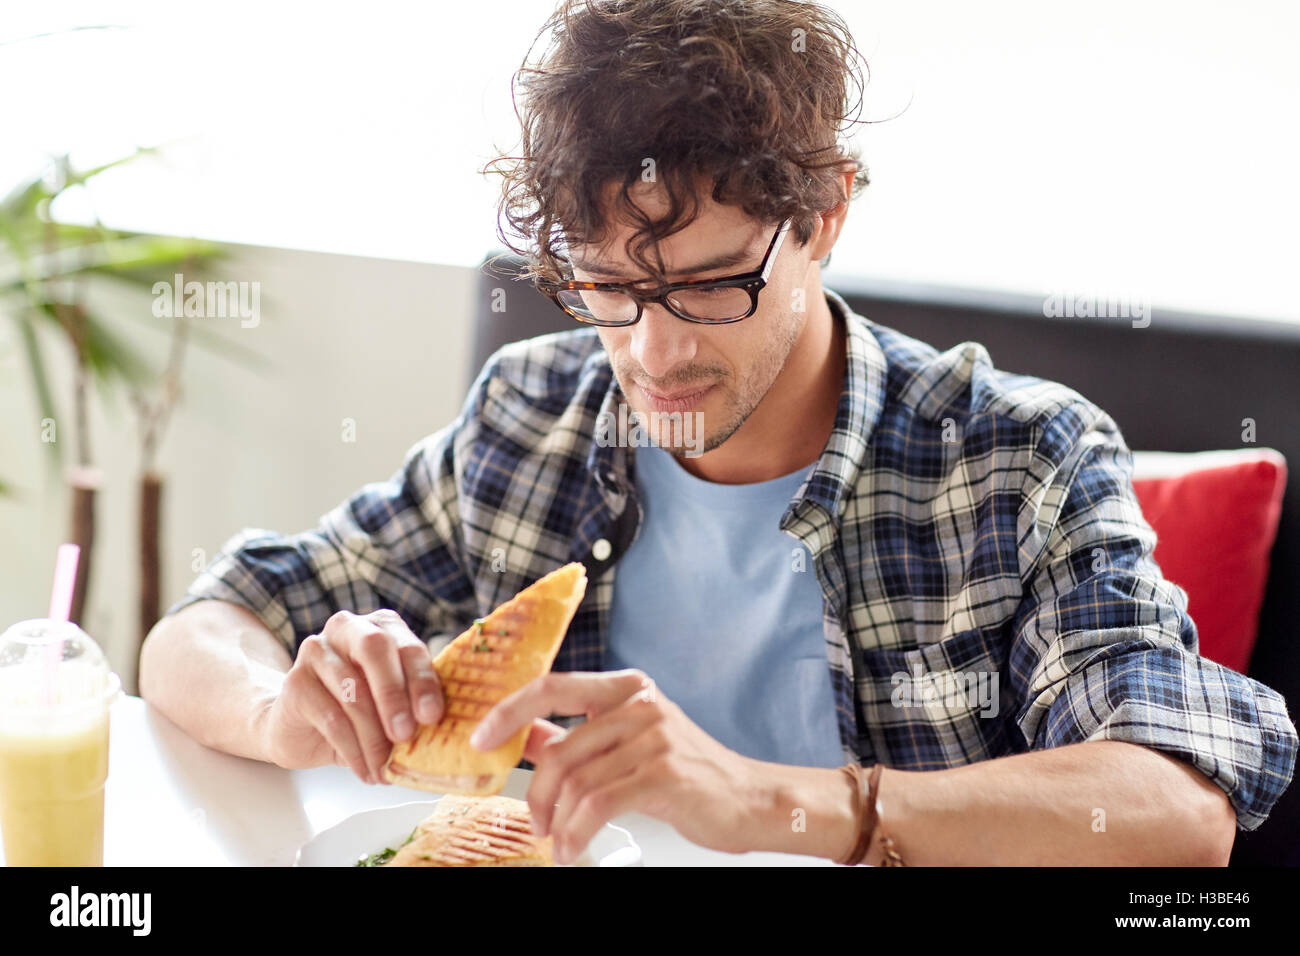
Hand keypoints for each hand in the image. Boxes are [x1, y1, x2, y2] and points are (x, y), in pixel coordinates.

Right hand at [262, 609, 444, 783]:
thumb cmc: (359, 709)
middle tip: (406, 736)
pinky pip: (330, 717)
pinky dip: (352, 750)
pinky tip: (365, 771)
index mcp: (382, 626)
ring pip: (352, 692)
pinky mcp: (295, 681)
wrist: (301, 724)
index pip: (408, 646)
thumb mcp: (393, 702)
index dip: (422, 680)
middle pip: (374, 650)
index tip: (432, 716)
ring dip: (374, 738)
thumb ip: (415, 704)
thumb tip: (445, 734)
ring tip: (386, 770)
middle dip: (394, 695)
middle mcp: (348, 628)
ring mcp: (316, 651)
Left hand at [469, 669, 762, 863]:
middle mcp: (640, 703)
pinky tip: (574, 849)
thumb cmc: (688, 774)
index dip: (509, 711)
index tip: (480, 738)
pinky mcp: (664, 773)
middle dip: (538, 795)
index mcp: (627, 687)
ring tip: (559, 843)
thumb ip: (577, 735)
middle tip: (536, 823)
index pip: (552, 686)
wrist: (749, 799)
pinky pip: (599, 805)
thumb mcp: (629, 743)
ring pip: (576, 781)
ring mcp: (654, 736)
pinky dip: (577, 833)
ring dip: (558, 822)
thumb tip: (523, 734)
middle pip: (560, 749)